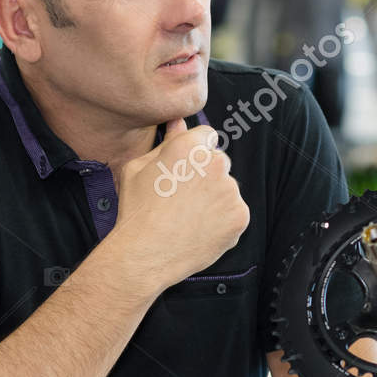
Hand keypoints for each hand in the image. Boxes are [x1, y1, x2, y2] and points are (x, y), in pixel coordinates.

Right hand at [113, 119, 249, 291]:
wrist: (145, 254)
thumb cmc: (137, 211)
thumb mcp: (138, 169)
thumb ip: (165, 142)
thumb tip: (178, 122)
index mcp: (190, 146)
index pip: (206, 136)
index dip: (195, 153)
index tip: (184, 171)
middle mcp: (215, 163)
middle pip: (219, 161)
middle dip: (206, 175)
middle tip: (183, 198)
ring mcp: (231, 191)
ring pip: (227, 189)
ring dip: (215, 198)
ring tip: (188, 217)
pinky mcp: (240, 216)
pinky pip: (234, 213)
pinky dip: (222, 221)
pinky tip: (199, 230)